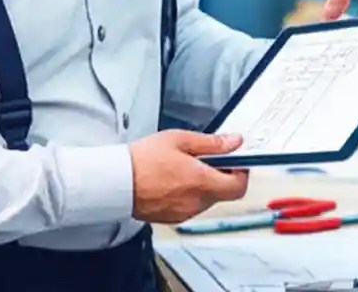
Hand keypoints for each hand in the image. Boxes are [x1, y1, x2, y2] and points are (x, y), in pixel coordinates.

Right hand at [128, 130, 250, 223]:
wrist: (117, 182)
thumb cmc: (142, 160)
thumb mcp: (179, 139)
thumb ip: (211, 142)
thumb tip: (234, 142)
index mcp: (202, 182)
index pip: (239, 185)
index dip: (241, 172)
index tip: (235, 160)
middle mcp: (197, 202)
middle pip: (223, 193)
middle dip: (221, 176)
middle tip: (207, 159)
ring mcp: (185, 213)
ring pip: (207, 200)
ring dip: (204, 185)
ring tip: (184, 168)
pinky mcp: (172, 218)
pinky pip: (190, 207)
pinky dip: (189, 194)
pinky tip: (173, 180)